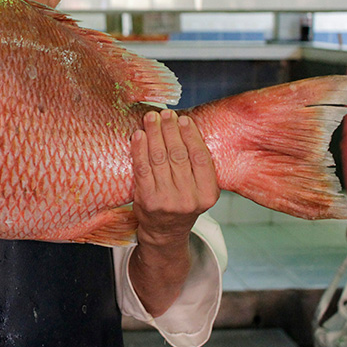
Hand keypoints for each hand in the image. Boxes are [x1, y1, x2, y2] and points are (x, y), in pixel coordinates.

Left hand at [127, 109, 218, 316]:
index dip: (191, 135)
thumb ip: (197, 166)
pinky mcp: (147, 200)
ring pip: (159, 159)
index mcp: (208, 194)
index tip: (183, 119)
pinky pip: (142, 168)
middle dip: (170, 130)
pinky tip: (139, 135)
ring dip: (154, 134)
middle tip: (165, 113)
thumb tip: (184, 126)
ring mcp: (167, 200)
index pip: (200, 157)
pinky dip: (139, 149)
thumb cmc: (182, 203)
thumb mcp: (199, 190)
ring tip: (151, 118)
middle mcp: (189, 199)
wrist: (165, 234)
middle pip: (178, 155)